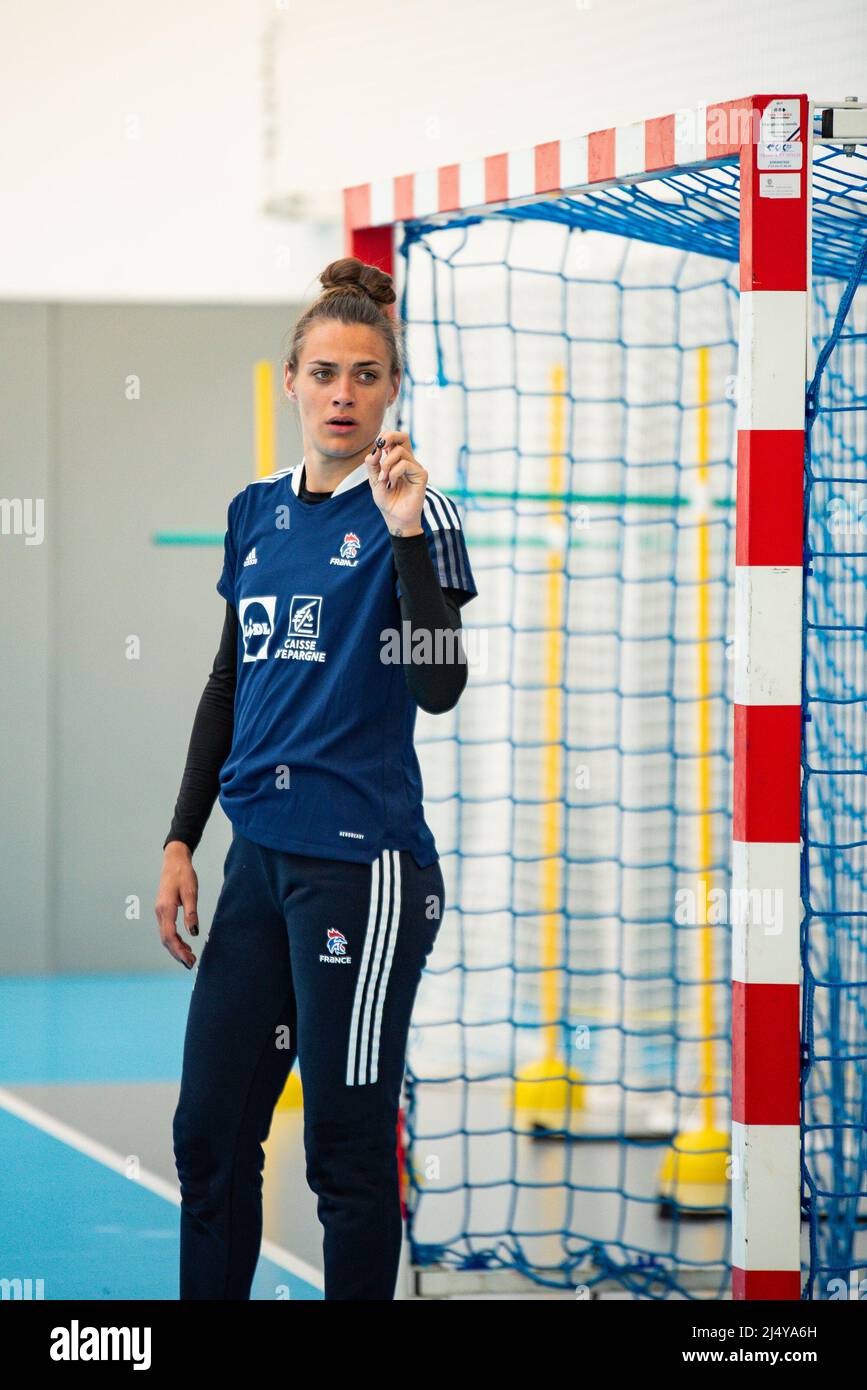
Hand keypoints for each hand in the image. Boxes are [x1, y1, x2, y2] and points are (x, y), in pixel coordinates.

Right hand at [155, 842, 198, 968]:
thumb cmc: (183, 874)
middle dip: (177, 954)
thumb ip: (191, 912)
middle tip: (191, 964)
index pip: (169, 936)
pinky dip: (175, 941)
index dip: (178, 950)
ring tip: (190, 958)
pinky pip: (167, 930)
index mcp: (166, 908)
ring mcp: (160, 912)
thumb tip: (193, 933)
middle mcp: (160, 912)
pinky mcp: (164, 911)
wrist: (174, 861)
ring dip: (176, 949)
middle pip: (166, 940)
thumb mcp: (191, 892)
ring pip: (166, 936)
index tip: (189, 960)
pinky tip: (185, 945)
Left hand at [364, 431, 425, 536]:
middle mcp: (408, 461)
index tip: (376, 447)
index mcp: (397, 460)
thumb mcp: (374, 480)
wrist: (395, 518)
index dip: (384, 437)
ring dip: (387, 464)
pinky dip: (394, 473)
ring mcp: (415, 467)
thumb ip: (372, 464)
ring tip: (385, 479)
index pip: (394, 439)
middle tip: (380, 446)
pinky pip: (405, 464)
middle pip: (403, 436)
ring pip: (399, 451)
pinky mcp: (421, 475)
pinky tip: (392, 484)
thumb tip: (375, 448)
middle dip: (388, 437)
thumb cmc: (387, 501)